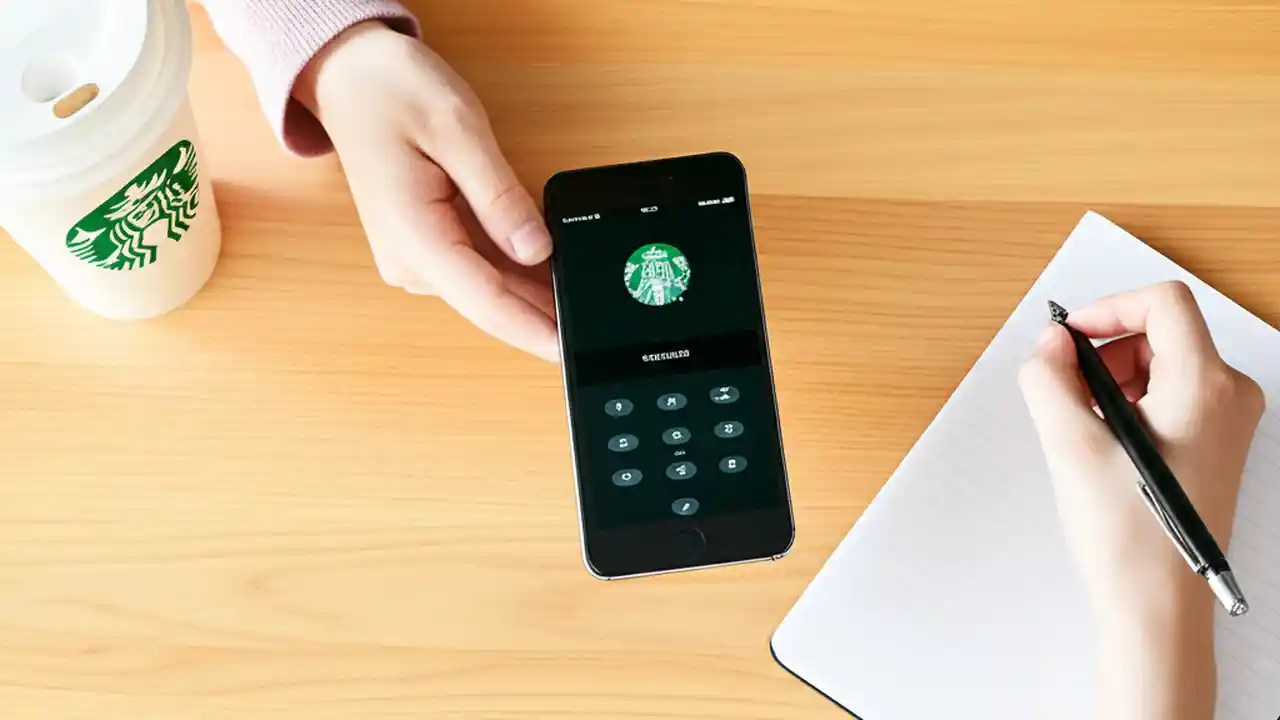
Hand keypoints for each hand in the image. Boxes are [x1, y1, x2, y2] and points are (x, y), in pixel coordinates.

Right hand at [294, 22, 557, 360]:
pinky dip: (515, 268)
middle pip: (492, 300)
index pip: (486, 302)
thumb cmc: (389, 90)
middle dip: (545, 309)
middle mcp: (410, 260)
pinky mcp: (424, 246)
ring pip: (489, 287)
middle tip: (597, 312)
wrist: (344, 74)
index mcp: (413, 237)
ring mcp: (415, 256)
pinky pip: (478, 267)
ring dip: (534, 288)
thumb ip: (500, 196)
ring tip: (583, 288)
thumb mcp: (457, 129)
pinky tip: (551, 266)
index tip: (571, 349)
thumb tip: (536, 249)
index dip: (535, 330)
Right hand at [1018, 281, 1264, 718]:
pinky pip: (1168, 396)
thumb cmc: (1128, 536)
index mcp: (1205, 387)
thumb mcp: (1070, 446)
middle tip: (1066, 396)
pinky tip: (1104, 447)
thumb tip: (1049, 343)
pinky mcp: (1214, 442)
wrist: (1157, 605)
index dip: (1107, 309)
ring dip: (1112, 382)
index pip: (1162, 303)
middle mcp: (1228, 396)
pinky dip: (1128, 406)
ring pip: (1160, 364)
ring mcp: (1226, 421)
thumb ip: (1049, 379)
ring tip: (1083, 430)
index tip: (1067, 340)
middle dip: (1104, 354)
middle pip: (1159, 333)